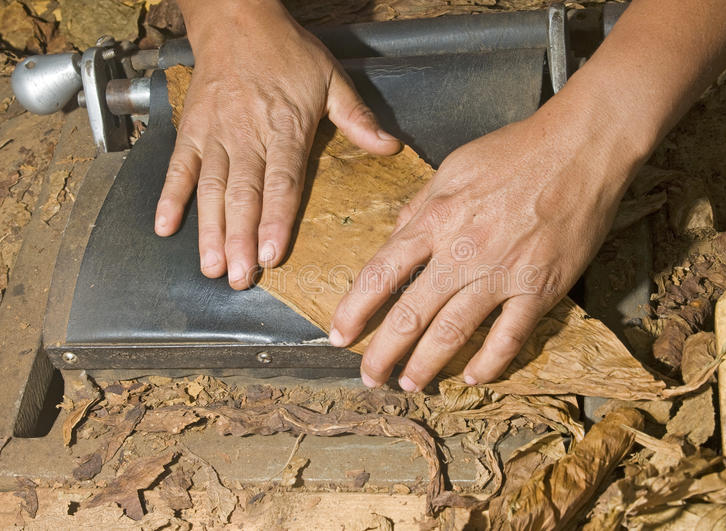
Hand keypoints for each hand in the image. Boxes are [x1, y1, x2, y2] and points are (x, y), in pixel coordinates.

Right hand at [154, 0, 400, 288]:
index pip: (282, 183)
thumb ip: (358, 119)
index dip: (275, 220)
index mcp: (286, 128)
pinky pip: (179, 167)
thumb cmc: (287, 51)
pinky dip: (170, 196)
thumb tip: (391, 148)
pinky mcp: (192, 130)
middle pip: (244, 195)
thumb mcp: (331, 79)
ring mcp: (215, 134)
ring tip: (211, 266)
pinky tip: (165, 226)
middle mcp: (248, 136)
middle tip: (239, 278)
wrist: (237, 17)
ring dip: (210, 230)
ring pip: (212, 189)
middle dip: (240, 239)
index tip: (270, 254)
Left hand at [329, 91, 644, 390]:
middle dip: (383, 352)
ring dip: (426, 365)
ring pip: (453, 332)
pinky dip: (490, 362)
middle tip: (370, 377)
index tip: (339, 335)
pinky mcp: (540, 288)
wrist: (580, 148)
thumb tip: (397, 235)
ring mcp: (502, 273)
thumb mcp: (452, 168)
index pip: (381, 273)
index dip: (355, 309)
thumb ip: (421, 206)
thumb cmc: (515, 151)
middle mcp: (462, 252)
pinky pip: (509, 336)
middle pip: (410, 314)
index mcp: (436, 219)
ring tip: (409, 385)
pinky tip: (472, 377)